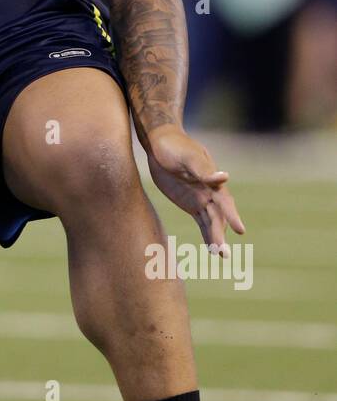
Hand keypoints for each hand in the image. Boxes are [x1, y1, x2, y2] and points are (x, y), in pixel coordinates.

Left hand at [145, 125, 244, 255]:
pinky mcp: (191, 204)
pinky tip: (212, 249)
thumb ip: (203, 170)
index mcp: (212, 180)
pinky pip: (202, 222)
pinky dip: (207, 235)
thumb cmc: (175, 147)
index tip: (240, 230)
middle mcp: (210, 191)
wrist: (160, 144)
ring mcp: (201, 198)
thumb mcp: (187, 156)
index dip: (232, 215)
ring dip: (217, 238)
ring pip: (212, 222)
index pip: (225, 201)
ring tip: (221, 256)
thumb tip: (225, 177)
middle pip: (219, 216)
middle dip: (221, 234)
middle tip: (224, 254)